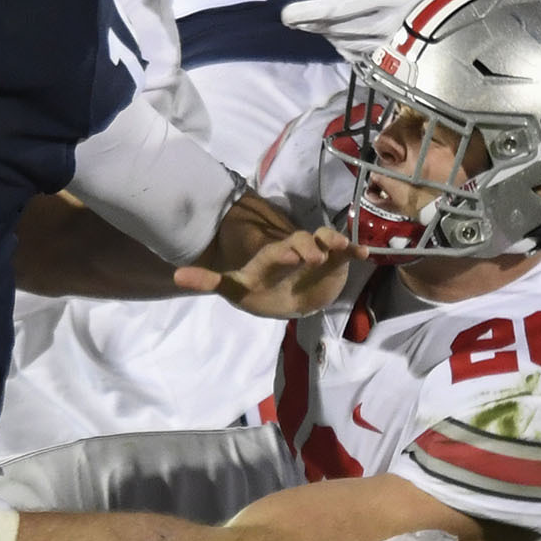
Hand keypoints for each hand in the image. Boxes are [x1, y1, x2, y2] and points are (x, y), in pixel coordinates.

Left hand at [177, 197, 351, 316]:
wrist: (287, 298)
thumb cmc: (261, 294)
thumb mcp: (235, 290)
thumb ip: (210, 281)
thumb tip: (176, 275)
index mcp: (271, 258)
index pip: (276, 251)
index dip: (283, 252)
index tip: (290, 255)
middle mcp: (295, 251)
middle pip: (302, 242)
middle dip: (308, 246)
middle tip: (313, 256)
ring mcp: (316, 254)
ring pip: (324, 241)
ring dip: (333, 242)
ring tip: (344, 247)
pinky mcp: (334, 263)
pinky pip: (344, 253)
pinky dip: (354, 251)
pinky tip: (364, 254)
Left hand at [281, 0, 468, 65]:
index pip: (341, 9)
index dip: (311, 12)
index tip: (286, 14)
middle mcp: (388, 24)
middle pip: (336, 28)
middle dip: (310, 22)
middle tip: (291, 16)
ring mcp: (388, 43)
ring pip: (342, 41)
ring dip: (322, 30)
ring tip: (310, 20)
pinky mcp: (388, 55)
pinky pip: (352, 52)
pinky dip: (337, 41)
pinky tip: (333, 30)